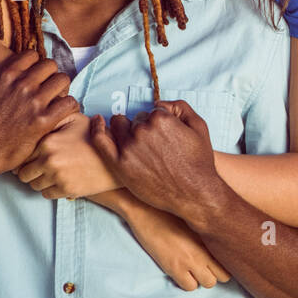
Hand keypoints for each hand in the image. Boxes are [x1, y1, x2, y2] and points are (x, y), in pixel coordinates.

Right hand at [0, 41, 79, 182]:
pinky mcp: (43, 122)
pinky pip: (69, 104)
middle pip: (51, 65)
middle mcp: (22, 86)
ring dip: (62, 88)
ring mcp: (34, 104)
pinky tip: (62, 112)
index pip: (32, 55)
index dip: (35, 63)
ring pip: (63, 81)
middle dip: (50, 74)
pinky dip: (70, 106)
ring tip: (56, 97)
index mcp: (5, 75)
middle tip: (47, 86)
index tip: (34, 74)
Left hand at [15, 113, 120, 199]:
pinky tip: (59, 181)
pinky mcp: (67, 189)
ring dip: (39, 181)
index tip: (29, 159)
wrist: (117, 156)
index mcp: (47, 142)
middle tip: (37, 169)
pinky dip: (50, 189)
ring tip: (49, 175)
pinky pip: (46, 194)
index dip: (24, 158)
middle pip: (23, 174)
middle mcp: (49, 160)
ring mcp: (58, 176)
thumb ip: (52, 117)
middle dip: (29, 172)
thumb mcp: (74, 119)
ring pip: (34, 185)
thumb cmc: (95, 137)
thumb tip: (34, 117)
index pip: (21, 155)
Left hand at [89, 100, 221, 216]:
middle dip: (142, 128)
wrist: (195, 194)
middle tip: (154, 146)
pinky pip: (100, 140)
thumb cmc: (199, 162)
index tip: (163, 136)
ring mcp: (129, 147)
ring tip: (135, 143)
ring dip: (124, 129)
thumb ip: (180, 107)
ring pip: (119, 127)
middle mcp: (142, 130)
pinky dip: (97, 128)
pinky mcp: (119, 164)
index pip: (151, 113)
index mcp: (160, 119)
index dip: (158, 123)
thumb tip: (159, 104)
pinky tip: (97, 121)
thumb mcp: (200, 127)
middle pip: (135, 120)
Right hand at [122, 200, 230, 289]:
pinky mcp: (174, 268)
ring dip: (202, 279)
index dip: (224, 264)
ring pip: (209, 284)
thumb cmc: (169, 212)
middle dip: (216, 274)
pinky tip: (180, 272)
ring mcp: (190, 260)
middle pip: (224, 276)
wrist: (146, 211)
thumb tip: (219, 238)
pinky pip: (190, 287)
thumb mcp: (195, 220)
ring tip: (192, 270)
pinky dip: (186, 283)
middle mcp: (204, 250)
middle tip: (204, 268)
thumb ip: (209, 231)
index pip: (230, 260)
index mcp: (211, 237)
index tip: (216, 262)